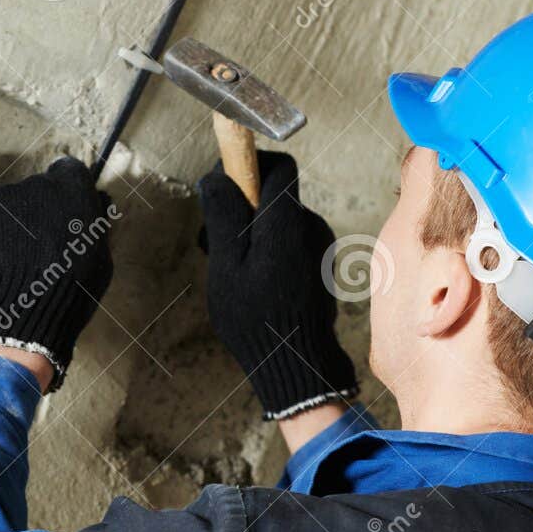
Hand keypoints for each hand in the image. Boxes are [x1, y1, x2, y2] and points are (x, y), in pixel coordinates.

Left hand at [0, 156, 115, 389]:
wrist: (15, 318)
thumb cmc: (69, 294)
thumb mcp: (100, 260)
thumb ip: (95, 225)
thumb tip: (95, 203)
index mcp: (71, 189)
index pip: (70, 172)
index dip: (68, 193)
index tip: (65, 212)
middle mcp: (33, 184)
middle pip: (37, 190)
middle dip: (39, 212)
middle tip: (39, 251)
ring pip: (7, 207)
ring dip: (10, 228)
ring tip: (13, 265)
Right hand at [197, 151, 357, 419]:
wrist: (298, 366)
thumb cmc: (259, 320)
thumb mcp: (227, 266)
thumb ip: (224, 216)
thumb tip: (216, 177)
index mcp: (288, 222)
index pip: (279, 166)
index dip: (249, 165)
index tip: (223, 187)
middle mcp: (310, 229)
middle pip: (273, 195)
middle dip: (241, 209)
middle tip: (215, 244)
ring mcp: (317, 249)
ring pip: (278, 223)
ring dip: (250, 237)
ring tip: (230, 273)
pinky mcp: (317, 268)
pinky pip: (287, 245)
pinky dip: (265, 254)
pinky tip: (250, 285)